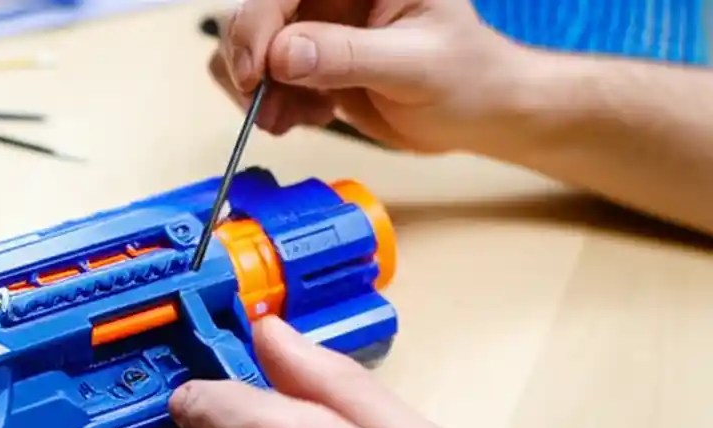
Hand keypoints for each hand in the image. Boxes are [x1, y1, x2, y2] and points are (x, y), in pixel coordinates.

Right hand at [209, 0, 532, 153]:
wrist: (476, 113)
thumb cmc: (466, 78)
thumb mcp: (414, 67)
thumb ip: (348, 56)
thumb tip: (283, 54)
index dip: (259, 20)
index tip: (256, 71)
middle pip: (256, 10)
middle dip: (248, 60)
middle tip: (263, 105)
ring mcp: (316, 25)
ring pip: (248, 43)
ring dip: (254, 89)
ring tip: (288, 120)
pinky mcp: (308, 60)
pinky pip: (260, 75)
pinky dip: (267, 103)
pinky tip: (306, 117)